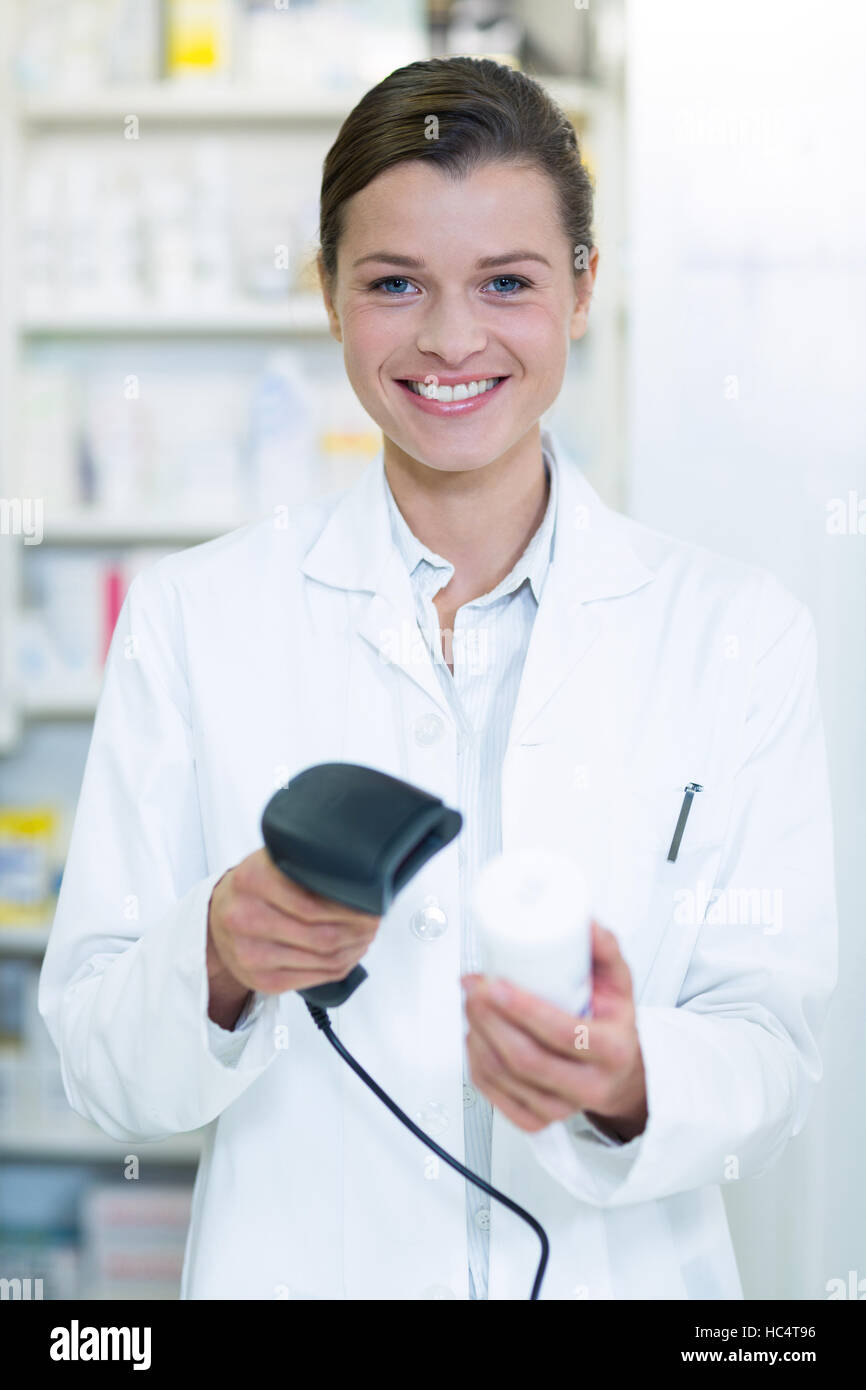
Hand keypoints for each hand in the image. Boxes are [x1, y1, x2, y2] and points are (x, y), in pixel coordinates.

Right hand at [206, 848, 380, 1026]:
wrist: (217, 918)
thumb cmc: (255, 886)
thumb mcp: (273, 860)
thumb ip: (306, 864)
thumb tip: (360, 873)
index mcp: (251, 881)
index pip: (314, 903)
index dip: (351, 907)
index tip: (372, 901)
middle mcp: (245, 919)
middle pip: (323, 936)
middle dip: (360, 929)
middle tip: (375, 919)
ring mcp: (250, 955)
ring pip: (325, 960)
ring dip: (355, 948)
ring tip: (366, 934)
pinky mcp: (261, 982)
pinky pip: (317, 978)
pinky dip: (341, 966)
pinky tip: (349, 952)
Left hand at [461, 921, 647, 1139]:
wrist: (620, 1073)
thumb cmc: (614, 1025)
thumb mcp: (619, 983)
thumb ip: (603, 949)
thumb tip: (582, 922)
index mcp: (612, 1050)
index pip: (564, 1034)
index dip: (524, 1009)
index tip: (496, 984)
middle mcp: (588, 1085)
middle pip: (526, 1059)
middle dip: (490, 1019)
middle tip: (474, 987)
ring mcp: (560, 1107)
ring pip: (505, 1076)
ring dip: (478, 1035)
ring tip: (472, 1004)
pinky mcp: (536, 1119)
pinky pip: (494, 1094)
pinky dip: (475, 1061)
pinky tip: (475, 1036)